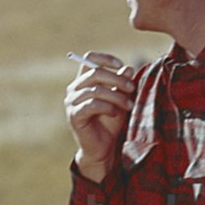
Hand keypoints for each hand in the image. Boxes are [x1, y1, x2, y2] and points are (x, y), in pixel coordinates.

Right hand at [64, 54, 138, 177]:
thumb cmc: (111, 121)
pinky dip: (108, 107)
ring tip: (128, 105)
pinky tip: (115, 113)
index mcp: (84, 81)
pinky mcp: (74, 115)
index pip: (89, 58)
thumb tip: (128, 68)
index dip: (105, 58)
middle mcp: (74, 88)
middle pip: (95, 72)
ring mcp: (71, 102)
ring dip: (117, 96)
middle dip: (118, 79)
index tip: (120, 65)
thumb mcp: (120, 98)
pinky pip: (92, 105)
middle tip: (132, 88)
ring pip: (96, 90)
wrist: (103, 146)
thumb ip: (122, 83)